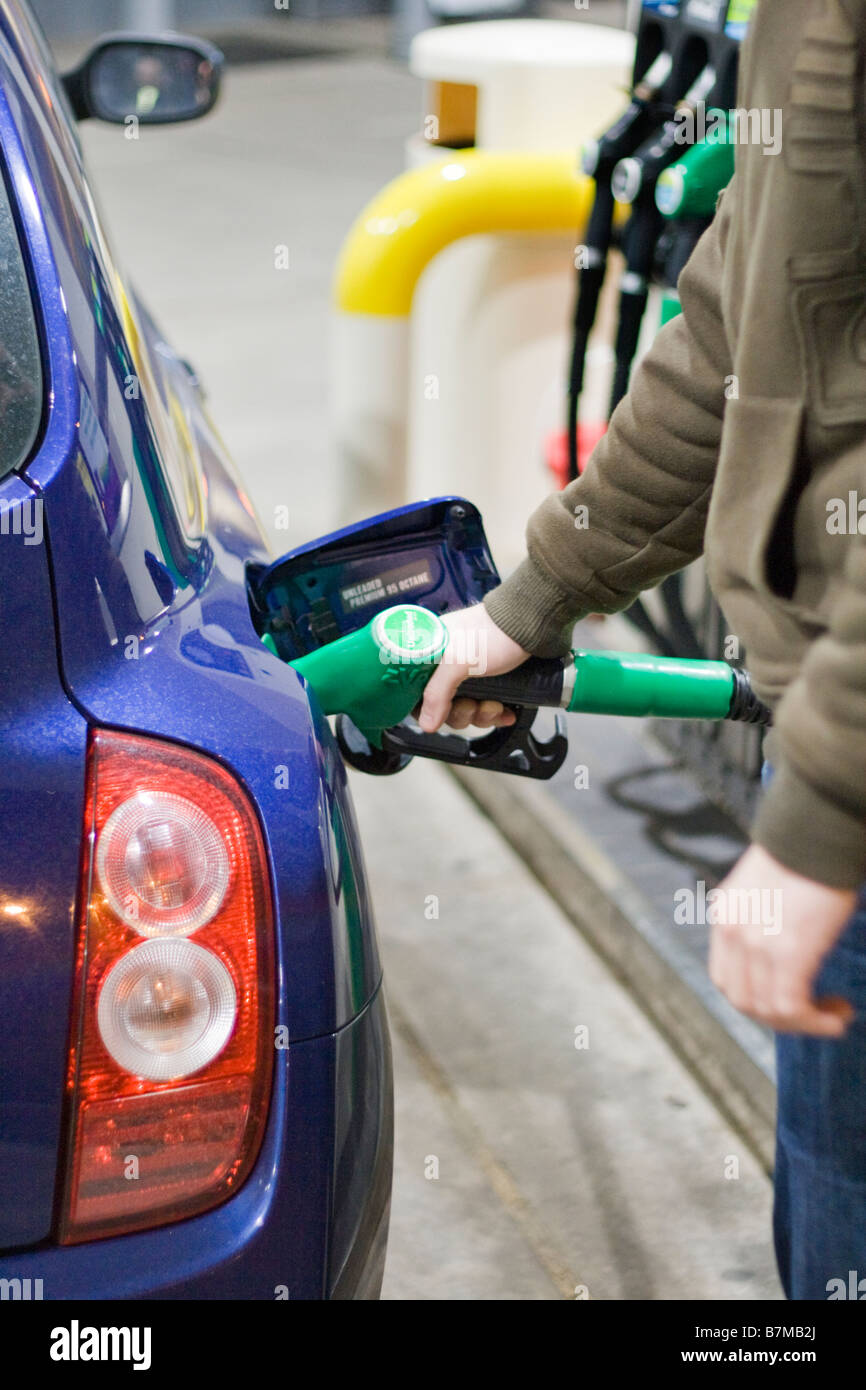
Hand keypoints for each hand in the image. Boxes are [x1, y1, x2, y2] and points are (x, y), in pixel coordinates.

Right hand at [418, 605, 529, 732]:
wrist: (531, 623)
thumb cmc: (491, 632)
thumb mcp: (457, 661)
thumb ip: (437, 693)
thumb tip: (425, 725)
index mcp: (429, 654)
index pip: (414, 689)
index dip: (424, 707)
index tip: (439, 714)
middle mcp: (445, 664)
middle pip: (441, 705)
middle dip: (461, 713)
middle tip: (473, 706)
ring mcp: (468, 673)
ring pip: (465, 708)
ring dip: (481, 715)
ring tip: (495, 706)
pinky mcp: (489, 680)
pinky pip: (484, 705)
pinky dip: (494, 713)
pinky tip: (506, 712)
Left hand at [708, 844, 856, 1036]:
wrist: (817, 827)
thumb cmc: (805, 851)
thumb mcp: (767, 887)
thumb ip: (764, 917)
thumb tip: (786, 942)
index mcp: (724, 915)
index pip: (725, 977)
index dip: (754, 999)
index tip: (788, 1000)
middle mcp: (733, 932)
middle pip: (742, 1000)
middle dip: (778, 1018)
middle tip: (813, 1014)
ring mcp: (756, 944)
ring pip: (768, 1011)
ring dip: (802, 1023)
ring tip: (833, 1014)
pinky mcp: (787, 951)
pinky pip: (791, 1007)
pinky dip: (814, 1021)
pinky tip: (837, 1015)